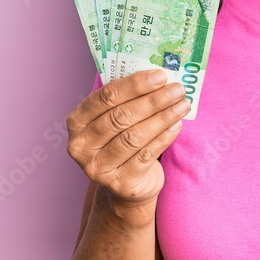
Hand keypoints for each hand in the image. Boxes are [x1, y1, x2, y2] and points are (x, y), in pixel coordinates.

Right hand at [65, 69, 191, 212]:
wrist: (125, 184)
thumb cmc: (122, 140)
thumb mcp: (116, 118)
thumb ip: (128, 98)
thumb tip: (159, 76)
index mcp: (77, 121)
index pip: (105, 97)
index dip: (135, 85)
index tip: (161, 75)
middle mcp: (81, 146)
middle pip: (121, 117)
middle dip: (153, 100)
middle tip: (177, 89)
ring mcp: (98, 168)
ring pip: (134, 136)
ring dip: (163, 118)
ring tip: (182, 105)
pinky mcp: (120, 183)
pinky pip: (146, 155)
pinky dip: (164, 137)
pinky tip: (177, 125)